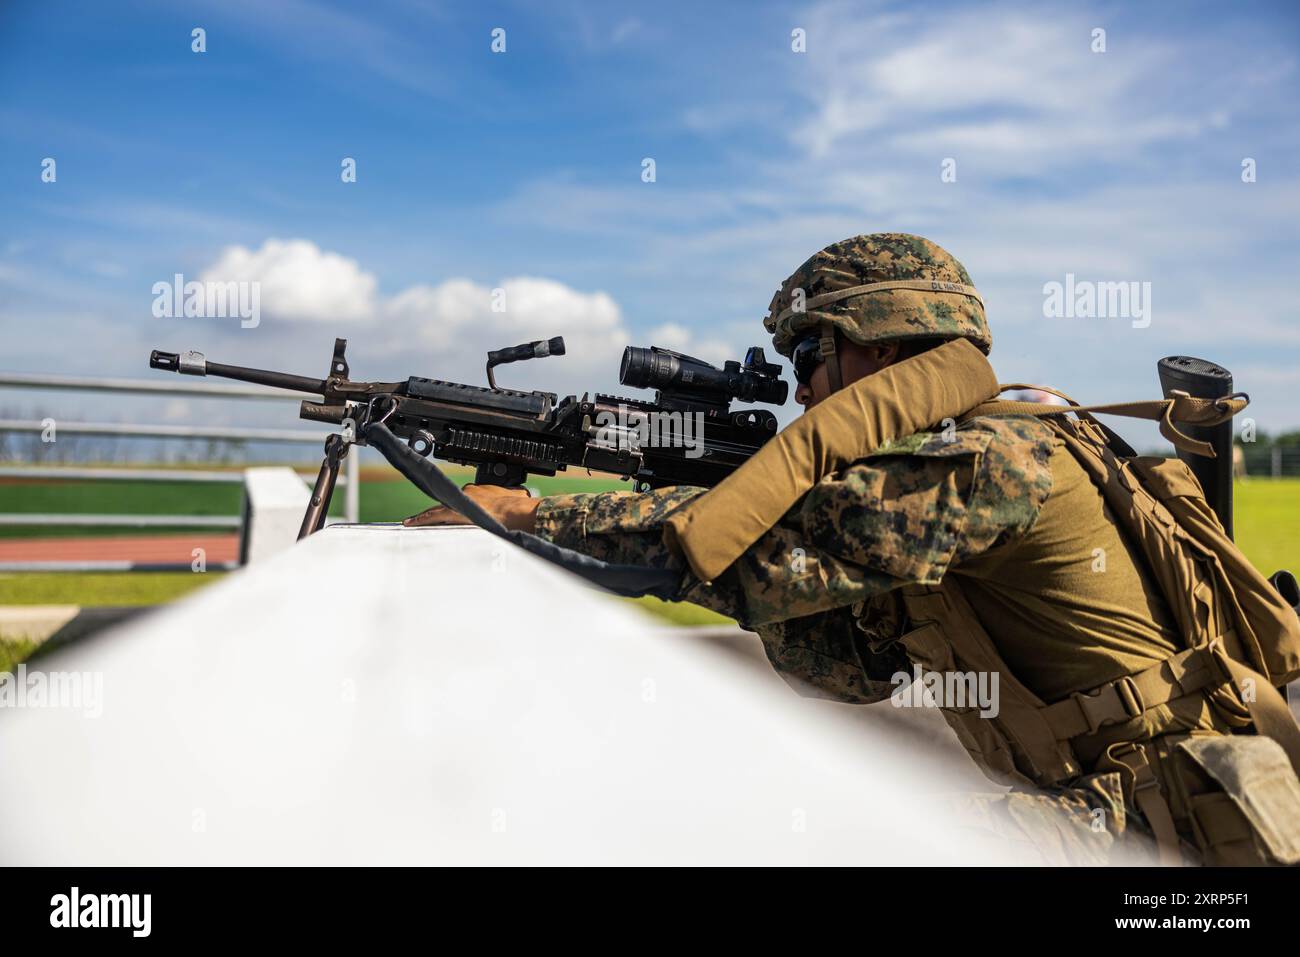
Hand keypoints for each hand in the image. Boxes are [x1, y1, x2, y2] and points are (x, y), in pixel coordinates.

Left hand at [403, 484, 540, 532]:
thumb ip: (515, 496)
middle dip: (439, 512)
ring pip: (437, 509)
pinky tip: (411, 523)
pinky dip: (421, 519)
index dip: (457, 505)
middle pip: (448, 503)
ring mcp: (458, 502)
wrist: (515, 512)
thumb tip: (523, 496)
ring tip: (412, 522)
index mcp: (481, 491)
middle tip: (428, 520)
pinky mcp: (453, 513)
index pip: (463, 498)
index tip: (454, 511)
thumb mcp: (517, 496)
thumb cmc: (518, 507)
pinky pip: (433, 516)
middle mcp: (467, 493)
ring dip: (426, 516)